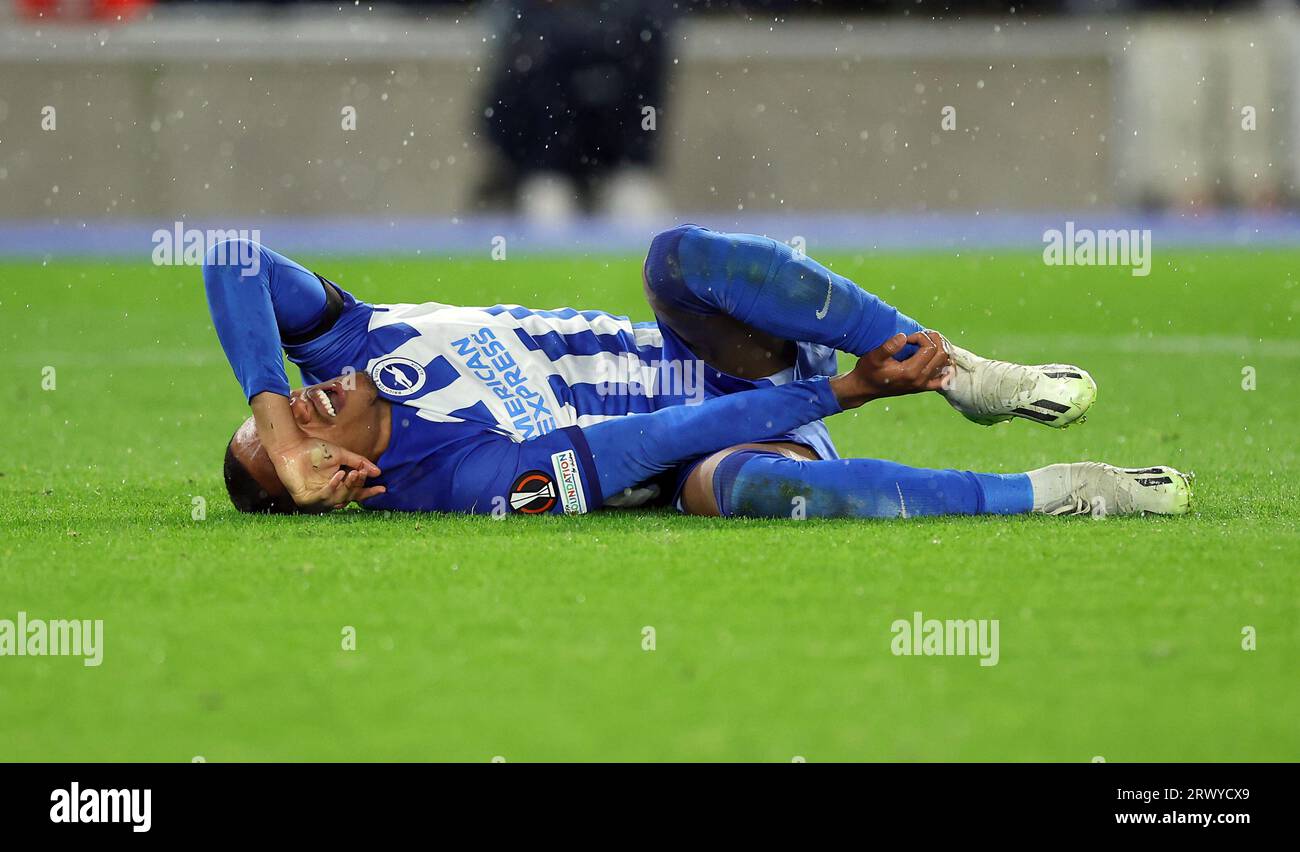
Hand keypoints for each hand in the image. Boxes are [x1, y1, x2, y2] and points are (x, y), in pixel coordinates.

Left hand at [267, 436, 385, 511]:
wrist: (292, 445)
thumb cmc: (314, 449)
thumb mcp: (341, 455)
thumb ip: (359, 462)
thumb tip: (378, 472)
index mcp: (335, 486)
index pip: (354, 493)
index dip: (368, 492)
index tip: (382, 488)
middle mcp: (326, 494)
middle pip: (348, 497)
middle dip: (357, 485)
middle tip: (361, 473)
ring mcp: (315, 498)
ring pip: (337, 500)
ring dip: (347, 487)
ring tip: (352, 473)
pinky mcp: (304, 499)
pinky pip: (322, 498)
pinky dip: (332, 487)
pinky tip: (339, 475)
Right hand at [830, 330, 949, 408]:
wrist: (865, 388)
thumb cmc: (868, 371)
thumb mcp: (874, 357)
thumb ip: (889, 347)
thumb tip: (903, 336)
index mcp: (910, 372)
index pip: (930, 348)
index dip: (921, 336)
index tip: (907, 338)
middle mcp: (920, 379)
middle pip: (942, 354)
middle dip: (935, 339)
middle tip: (921, 335)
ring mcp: (923, 384)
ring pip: (946, 364)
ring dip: (941, 349)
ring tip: (929, 342)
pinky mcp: (923, 387)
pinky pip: (944, 380)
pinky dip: (946, 368)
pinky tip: (939, 360)